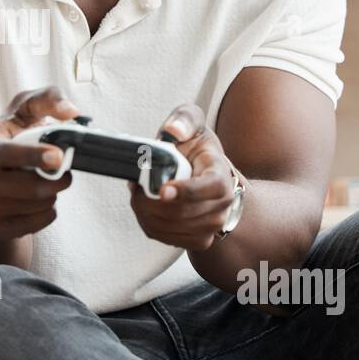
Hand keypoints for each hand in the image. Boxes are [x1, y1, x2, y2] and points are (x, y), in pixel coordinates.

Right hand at [0, 85, 78, 239]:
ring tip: (45, 183)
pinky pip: (35, 225)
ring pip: (37, 207)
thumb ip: (45, 99)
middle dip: (57, 180)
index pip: (8, 154)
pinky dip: (46, 212)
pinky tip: (40, 201)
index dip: (34, 155)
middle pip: (30, 188)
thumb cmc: (3, 141)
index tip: (58, 157)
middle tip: (63, 171)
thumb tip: (71, 111)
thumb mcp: (19, 113)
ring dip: (52, 195)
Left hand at [129, 103, 237, 251]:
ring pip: (168, 226)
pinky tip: (147, 207)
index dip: (186, 191)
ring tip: (140, 193)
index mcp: (221, 175)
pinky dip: (147, 222)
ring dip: (144, 211)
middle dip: (149, 199)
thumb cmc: (197, 149)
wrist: (208, 176)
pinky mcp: (199, 240)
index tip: (162, 190)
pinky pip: (164, 236)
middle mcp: (222, 204)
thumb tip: (174, 130)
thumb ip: (184, 119)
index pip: (210, 188)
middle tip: (136, 185)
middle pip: (181, 211)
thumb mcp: (192, 122)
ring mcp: (212, 225)